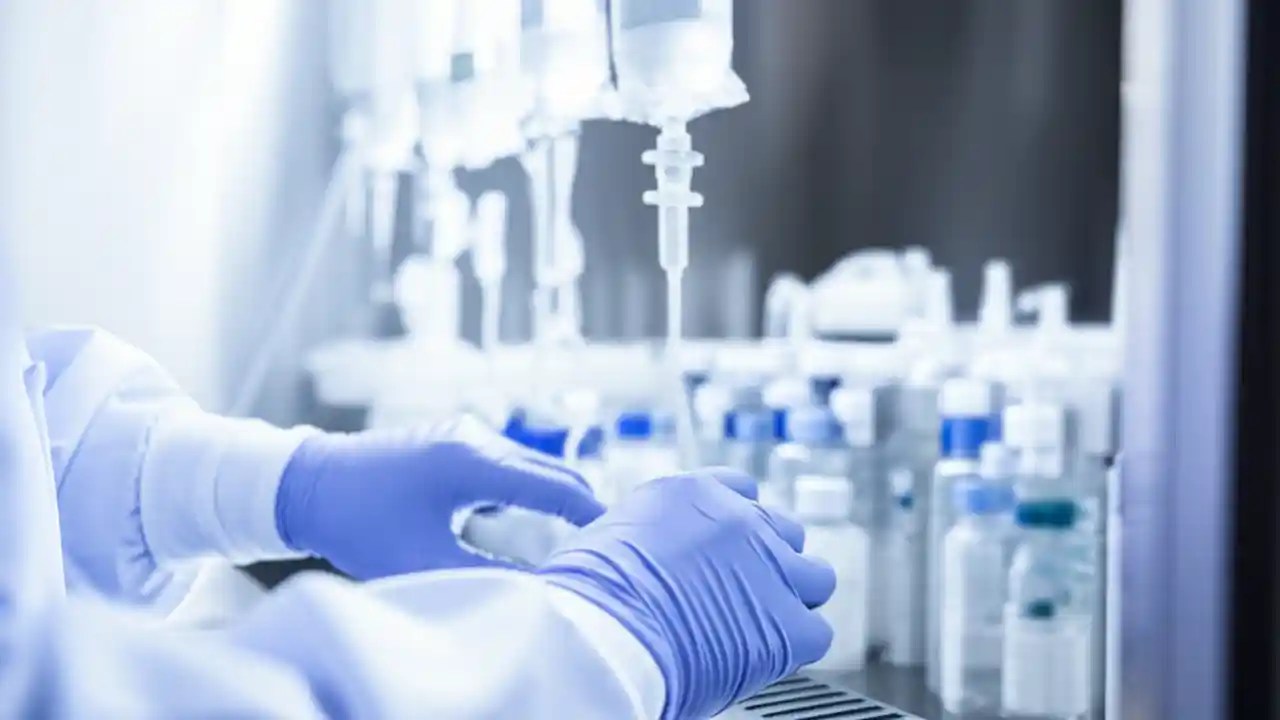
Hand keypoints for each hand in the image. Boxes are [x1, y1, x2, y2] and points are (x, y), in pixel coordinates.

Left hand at [275, 416, 605, 578]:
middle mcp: (475, 438)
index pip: (554, 488)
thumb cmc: (358, 523)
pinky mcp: (453, 440)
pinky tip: (531, 516)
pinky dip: (529, 489)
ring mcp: (464, 434)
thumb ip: (484, 575)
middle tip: (613, 540)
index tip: (622, 538)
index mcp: (473, 462)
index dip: (591, 514)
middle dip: (582, 505)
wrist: (306, 481)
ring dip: (555, 497)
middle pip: (551, 472)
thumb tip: (537, 590)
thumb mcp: (421, 559)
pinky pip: (508, 464)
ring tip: (580, 534)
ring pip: (530, 467)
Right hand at [540, 469, 835, 719]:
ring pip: (813, 577)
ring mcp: (770, 567)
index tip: (727, 550)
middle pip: (781, 530)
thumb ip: (645, 536)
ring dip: (791, 598)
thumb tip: (648, 556)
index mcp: (690, 494)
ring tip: (760, 628)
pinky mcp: (788, 623)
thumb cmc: (585, 603)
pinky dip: (794, 647)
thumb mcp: (605, 540)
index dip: (736, 527)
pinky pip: (816, 632)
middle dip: (766, 560)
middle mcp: (738, 519)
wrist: (600, 641)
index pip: (739, 491)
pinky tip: (763, 658)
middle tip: (740, 595)